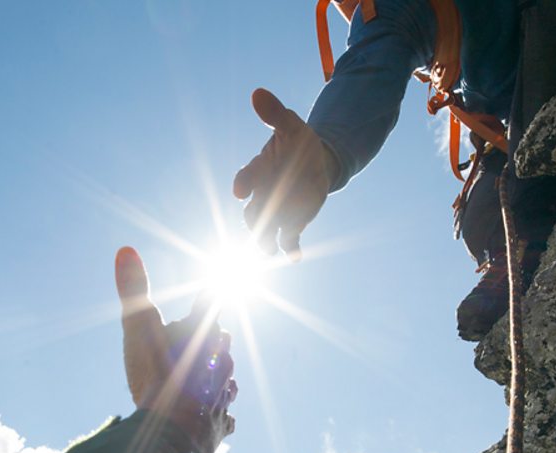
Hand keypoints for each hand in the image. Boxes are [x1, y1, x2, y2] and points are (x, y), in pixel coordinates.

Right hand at [115, 247, 235, 452]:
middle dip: (212, 337)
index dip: (208, 294)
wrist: (173, 434)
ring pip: (227, 377)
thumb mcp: (138, 328)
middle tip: (207, 332)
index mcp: (204, 331)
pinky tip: (217, 416)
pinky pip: (226, 414)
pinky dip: (219, 412)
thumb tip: (125, 248)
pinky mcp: (223, 421)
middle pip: (222, 340)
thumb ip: (133, 289)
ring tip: (207, 377)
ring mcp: (225, 392)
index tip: (217, 283)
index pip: (208, 302)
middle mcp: (223, 359)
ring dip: (217, 374)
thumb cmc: (156, 377)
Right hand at [233, 88, 336, 261]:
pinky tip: (295, 257)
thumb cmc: (298, 143)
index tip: (239, 190)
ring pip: (264, 230)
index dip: (243, 183)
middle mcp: (263, 194)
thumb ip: (274, 113)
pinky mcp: (291, 223)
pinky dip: (289, 249)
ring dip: (265, 241)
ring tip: (268, 250)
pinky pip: (286, 239)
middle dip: (254, 220)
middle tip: (257, 229)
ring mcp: (276, 211)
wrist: (315, 162)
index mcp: (260, 170)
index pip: (247, 177)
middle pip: (252, 211)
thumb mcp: (291, 125)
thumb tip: (258, 92)